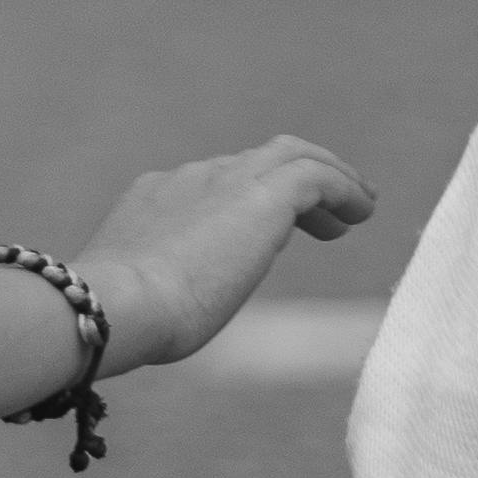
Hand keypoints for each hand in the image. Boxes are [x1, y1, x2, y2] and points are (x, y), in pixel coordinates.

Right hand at [73, 136, 374, 376]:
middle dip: (291, 181)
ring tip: (359, 206)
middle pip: (254, 163)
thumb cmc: (120, 321)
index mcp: (155, 199)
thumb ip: (155, 290)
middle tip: (323, 216)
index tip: (272, 233)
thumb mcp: (139, 297)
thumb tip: (164, 311)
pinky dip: (344, 188)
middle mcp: (190, 179)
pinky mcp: (263, 194)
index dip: (247, 202)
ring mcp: (225, 179)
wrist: (114, 303)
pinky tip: (363, 210)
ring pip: (290, 156)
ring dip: (328, 177)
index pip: (211, 187)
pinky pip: (317, 176)